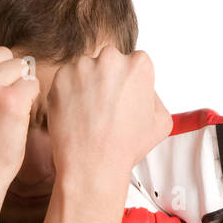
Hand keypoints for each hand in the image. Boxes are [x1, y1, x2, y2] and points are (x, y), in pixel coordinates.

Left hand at [45, 47, 171, 183]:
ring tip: (90, 115)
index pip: (134, 64)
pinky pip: (66, 81)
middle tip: (106, 108)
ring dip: (87, 86)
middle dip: (107, 80)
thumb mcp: (161, 122)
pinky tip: (76, 115)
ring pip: (86, 70)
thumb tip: (145, 89)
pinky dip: (69, 94)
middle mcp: (110, 58)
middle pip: (109, 62)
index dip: (129, 84)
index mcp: (138, 65)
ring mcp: (83, 67)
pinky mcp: (61, 78)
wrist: (92, 164)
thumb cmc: (125, 147)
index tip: (123, 100)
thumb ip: (156, 97)